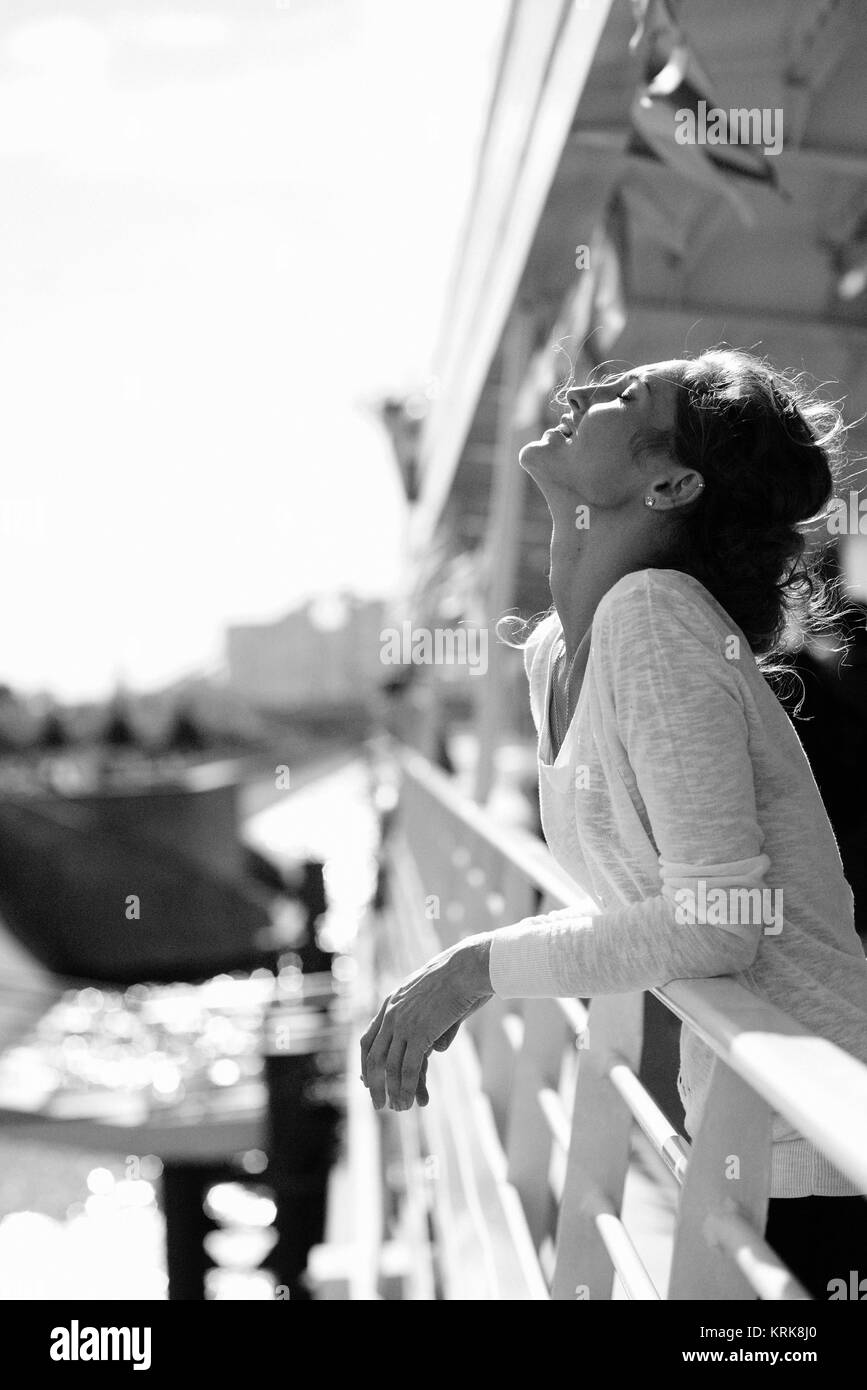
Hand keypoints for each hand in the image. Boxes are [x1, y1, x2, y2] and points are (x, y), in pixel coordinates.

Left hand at [360, 935, 492, 1110]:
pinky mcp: (419, 1033)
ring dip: (394, 1091)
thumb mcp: (441, 1002)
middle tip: (378, 1105)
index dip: (367, 1062)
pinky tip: (412, 1102)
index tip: (368, 1082)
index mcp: (392, 1002)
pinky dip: (408, 1088)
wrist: (469, 966)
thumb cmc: (461, 978)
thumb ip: (436, 1027)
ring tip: (399, 1109)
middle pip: (373, 1056)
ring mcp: (403, 1023)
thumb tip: (438, 1048)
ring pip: (390, 1067)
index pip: (369, 1038)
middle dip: (374, 1083)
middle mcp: (392, 1013)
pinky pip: (409, 1068)